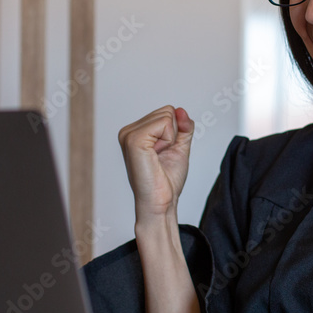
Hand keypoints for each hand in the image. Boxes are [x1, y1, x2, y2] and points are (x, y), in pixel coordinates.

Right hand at [118, 105, 194, 229]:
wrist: (161, 202)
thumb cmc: (166, 180)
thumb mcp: (179, 146)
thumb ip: (183, 127)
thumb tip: (181, 110)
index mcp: (136, 131)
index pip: (167, 112)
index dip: (176, 132)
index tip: (165, 153)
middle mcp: (129, 131)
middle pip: (168, 111)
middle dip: (174, 134)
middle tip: (162, 156)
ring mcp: (129, 134)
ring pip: (168, 116)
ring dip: (171, 139)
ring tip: (158, 157)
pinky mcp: (134, 139)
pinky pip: (165, 123)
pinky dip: (169, 140)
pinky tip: (157, 156)